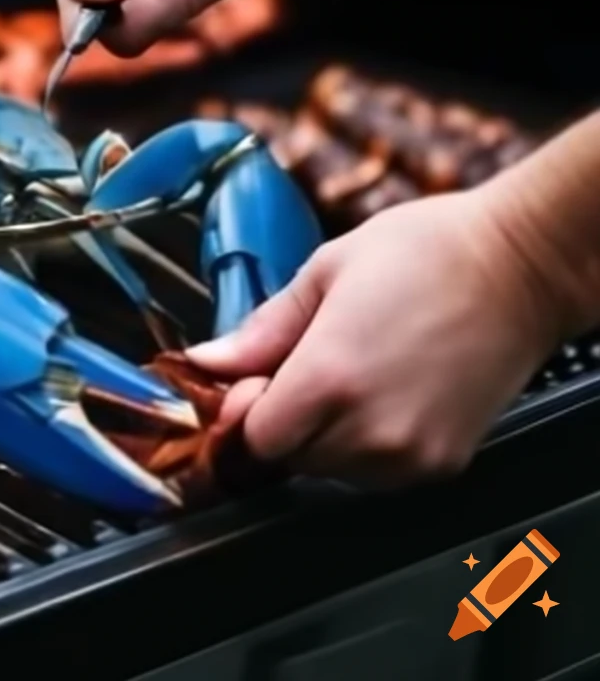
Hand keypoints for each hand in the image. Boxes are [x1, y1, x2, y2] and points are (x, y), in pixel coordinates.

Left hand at [187, 190, 562, 486]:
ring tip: (347, 371)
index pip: (254, 439)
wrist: (519, 267)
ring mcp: (410, 454)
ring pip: (328, 469)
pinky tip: (379, 392)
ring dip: (319, 433)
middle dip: (278, 417)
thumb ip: (261, 329)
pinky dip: (362, 444)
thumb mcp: (326, 271)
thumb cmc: (425, 252)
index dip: (243, 410)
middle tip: (299, 364)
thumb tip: (207, 360)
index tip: (250, 379)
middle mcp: (370, 431)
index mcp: (330, 378)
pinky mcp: (442, 464)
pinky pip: (374, 473)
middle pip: (287, 457)